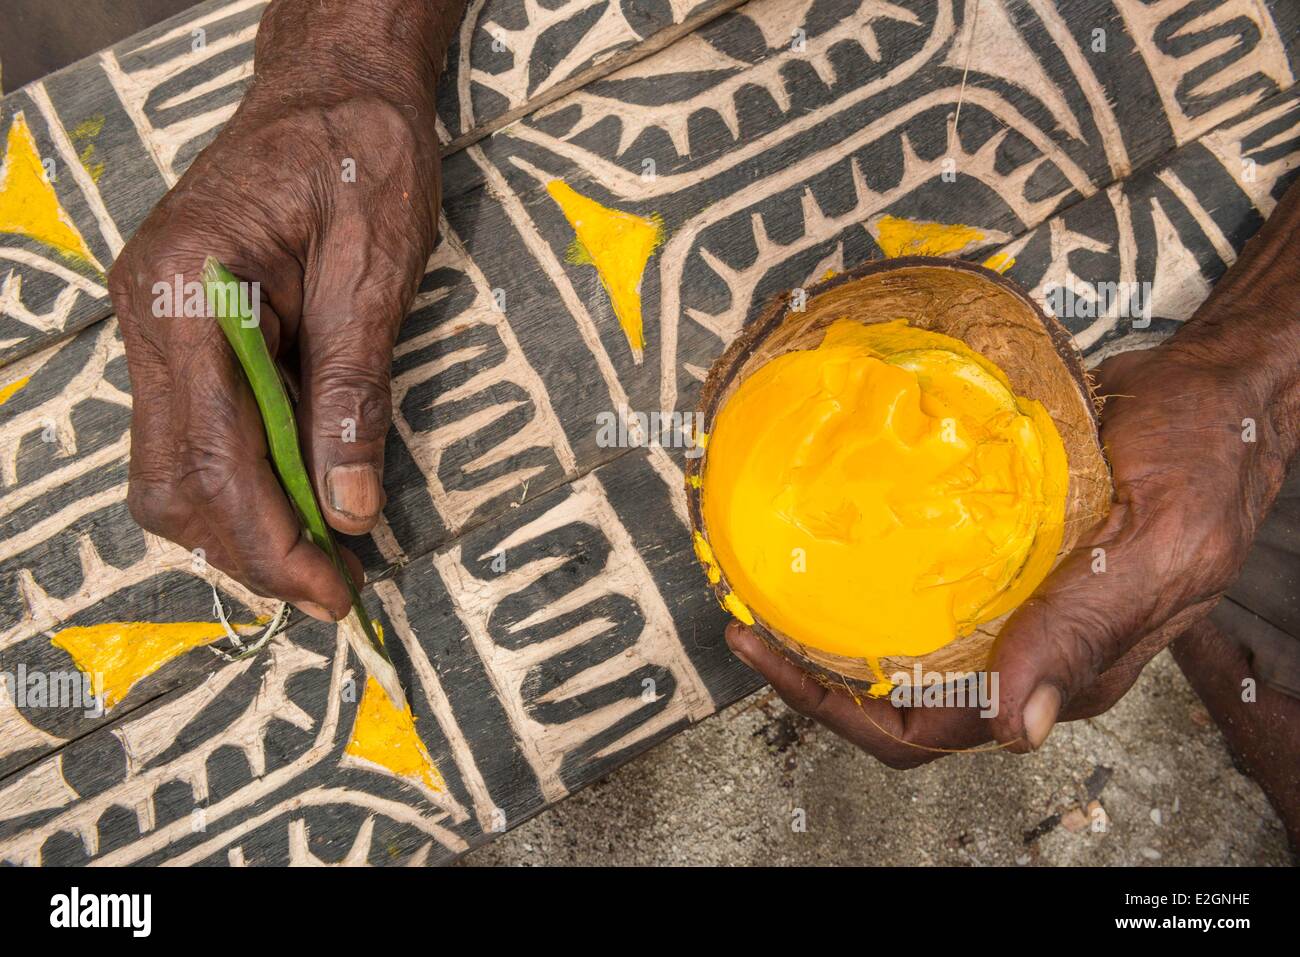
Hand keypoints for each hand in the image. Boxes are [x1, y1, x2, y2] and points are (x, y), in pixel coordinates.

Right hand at [110, 0, 456, 618]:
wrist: (335, 87)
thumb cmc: (361, 155)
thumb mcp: (374, 270)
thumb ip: (353, 389)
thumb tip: (347, 506)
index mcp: (185, 293)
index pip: (210, 457)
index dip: (269, 541)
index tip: (333, 590)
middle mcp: (148, 316)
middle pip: (173, 479)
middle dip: (252, 548)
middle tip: (335, 587)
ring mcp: (156, 326)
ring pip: (174, 467)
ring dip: (245, 523)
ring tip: (326, 551)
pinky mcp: (183, 334)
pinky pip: (197, 433)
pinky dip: (247, 479)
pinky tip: (304, 494)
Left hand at [726, 183, 1299, 765]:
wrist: (1215, 391)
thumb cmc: (1207, 459)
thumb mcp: (1157, 545)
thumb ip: (1084, 629)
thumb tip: (1016, 726)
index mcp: (1062, 667)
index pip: (926, 729)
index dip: (837, 708)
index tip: (767, 656)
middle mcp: (1025, 646)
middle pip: (896, 697)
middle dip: (814, 674)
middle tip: (745, 622)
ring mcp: (1009, 599)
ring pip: (901, 642)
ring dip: (831, 625)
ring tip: (766, 586)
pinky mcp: (1000, 551)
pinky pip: (920, 579)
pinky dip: (867, 569)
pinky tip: (830, 538)